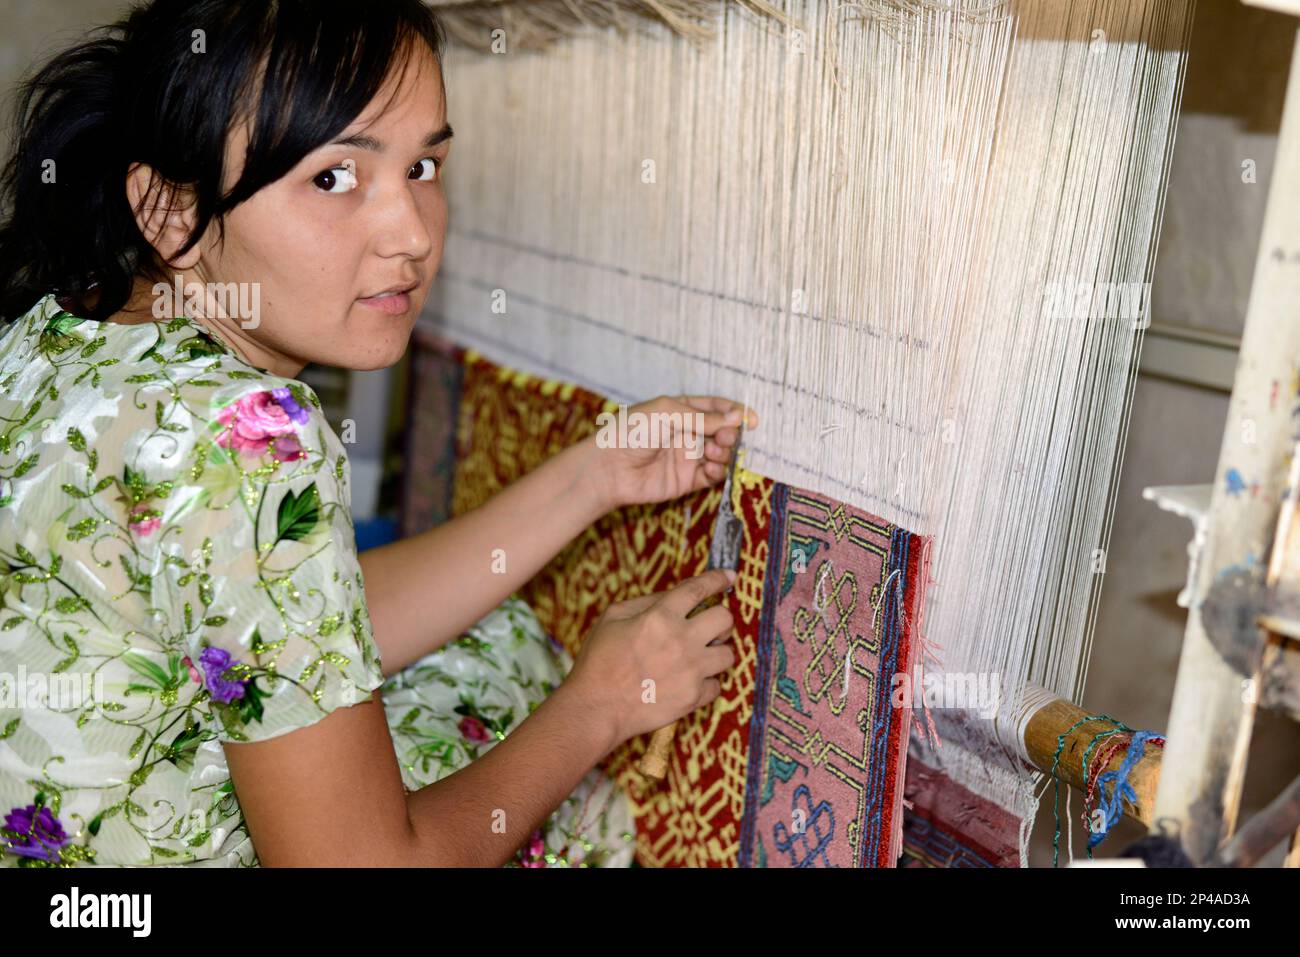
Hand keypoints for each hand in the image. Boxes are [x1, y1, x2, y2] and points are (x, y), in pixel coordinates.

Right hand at [565, 569, 737, 745]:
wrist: (596, 708)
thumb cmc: (599, 660)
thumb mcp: (613, 618)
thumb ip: (646, 602)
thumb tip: (674, 596)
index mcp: (660, 616)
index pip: (698, 589)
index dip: (718, 579)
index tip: (729, 576)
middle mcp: (681, 640)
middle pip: (724, 618)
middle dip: (720, 619)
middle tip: (709, 626)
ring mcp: (691, 671)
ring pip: (729, 654)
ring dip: (717, 652)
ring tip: (701, 656)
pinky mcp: (693, 697)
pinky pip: (717, 685)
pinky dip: (706, 683)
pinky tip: (690, 681)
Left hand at [585, 395, 757, 510]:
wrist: (609, 467)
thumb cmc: (632, 432)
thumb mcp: (668, 414)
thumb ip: (704, 418)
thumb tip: (737, 419)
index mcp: (682, 410)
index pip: (716, 408)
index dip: (735, 413)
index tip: (751, 419)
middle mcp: (688, 433)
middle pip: (723, 432)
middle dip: (731, 434)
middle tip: (725, 438)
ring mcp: (688, 457)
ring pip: (722, 454)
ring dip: (724, 453)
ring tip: (712, 453)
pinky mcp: (687, 481)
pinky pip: (713, 476)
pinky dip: (718, 471)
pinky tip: (709, 468)